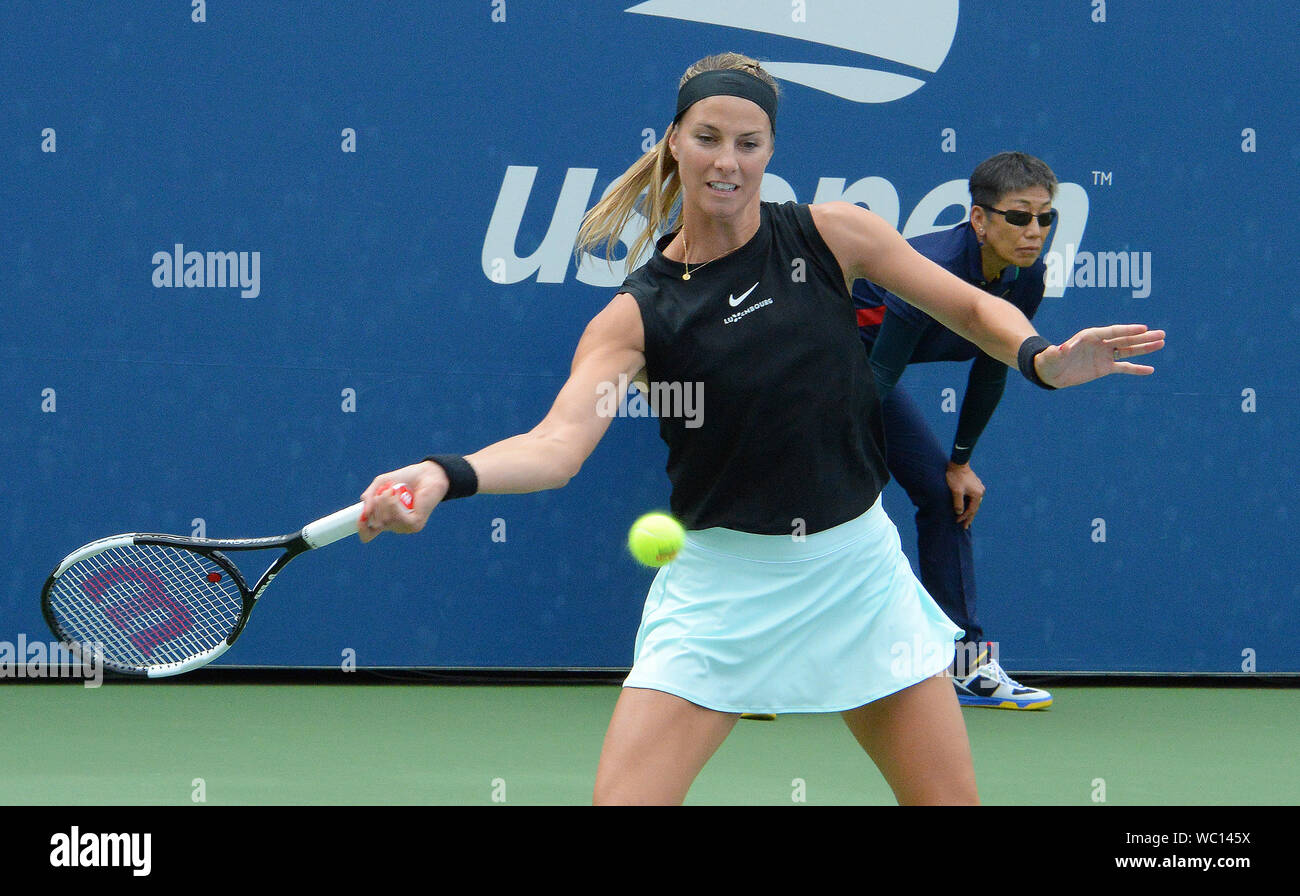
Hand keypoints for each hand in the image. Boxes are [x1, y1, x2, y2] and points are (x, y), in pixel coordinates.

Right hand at [358, 461, 448, 542]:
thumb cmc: (405, 479)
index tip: (361, 515)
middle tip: (385, 490)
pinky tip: (398, 495)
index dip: (361, 527)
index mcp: (385, 519)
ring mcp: (405, 527)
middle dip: (376, 504)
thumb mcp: (381, 484)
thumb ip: (369, 497)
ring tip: (392, 490)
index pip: (368, 534)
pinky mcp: (415, 524)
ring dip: (385, 502)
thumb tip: (364, 513)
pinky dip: (394, 505)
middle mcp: (394, 526)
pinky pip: (397, 519)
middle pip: (375, 524)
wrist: (426, 474)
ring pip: (385, 521)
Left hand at [946, 462, 985, 529]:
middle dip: (969, 517)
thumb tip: (959, 513)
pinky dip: (969, 503)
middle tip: (965, 526)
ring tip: (966, 518)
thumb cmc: (956, 477)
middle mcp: (980, 491)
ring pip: (974, 502)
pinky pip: (972, 497)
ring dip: (969, 510)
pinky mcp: (975, 484)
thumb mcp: (956, 491)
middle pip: (974, 507)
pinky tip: (966, 506)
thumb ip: (958, 503)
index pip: (971, 510)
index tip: (958, 522)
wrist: (958, 463)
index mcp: (977, 494)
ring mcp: (978, 487)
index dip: (964, 517)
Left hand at [1035, 324, 1165, 388]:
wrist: (1050, 372)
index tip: (1143, 328)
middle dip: (1143, 337)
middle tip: (1162, 334)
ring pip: (1128, 350)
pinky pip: (1123, 367)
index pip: (1112, 332)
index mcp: (1089, 336)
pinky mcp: (1105, 367)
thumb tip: (1061, 348)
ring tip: (1161, 343)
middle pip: (1125, 339)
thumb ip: (1058, 351)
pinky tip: (1150, 370)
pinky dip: (1136, 369)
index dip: (1127, 330)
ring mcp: (1104, 355)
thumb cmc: (1049, 361)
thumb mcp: (1052, 356)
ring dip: (1144, 348)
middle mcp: (1100, 343)